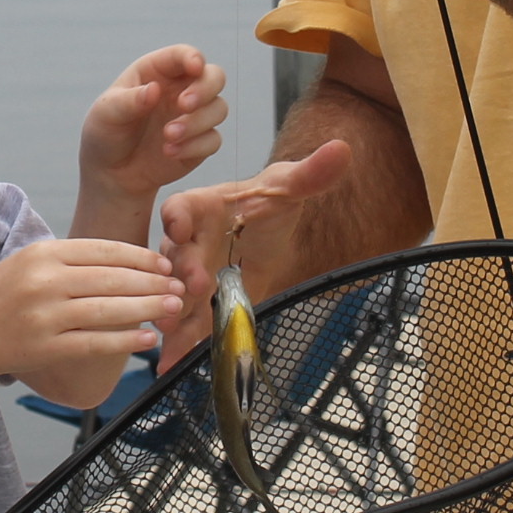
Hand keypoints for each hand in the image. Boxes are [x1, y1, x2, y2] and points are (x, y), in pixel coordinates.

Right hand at [0, 238, 181, 384]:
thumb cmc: (3, 298)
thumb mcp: (29, 263)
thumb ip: (70, 260)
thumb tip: (124, 261)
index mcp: (43, 254)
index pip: (102, 250)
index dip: (139, 257)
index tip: (164, 264)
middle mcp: (43, 281)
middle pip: (110, 279)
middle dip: (151, 283)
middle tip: (179, 286)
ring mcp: (44, 315)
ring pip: (107, 310)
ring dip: (146, 309)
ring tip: (171, 308)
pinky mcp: (46, 347)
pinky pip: (94, 343)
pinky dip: (124, 341)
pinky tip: (147, 338)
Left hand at [77, 46, 228, 207]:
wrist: (112, 173)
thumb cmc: (106, 133)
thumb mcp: (107, 113)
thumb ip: (129, 101)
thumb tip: (154, 89)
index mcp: (157, 72)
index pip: (182, 55)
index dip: (193, 57)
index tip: (195, 67)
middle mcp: (180, 89)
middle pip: (214, 76)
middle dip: (205, 88)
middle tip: (183, 105)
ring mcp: (193, 115)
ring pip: (218, 108)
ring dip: (197, 122)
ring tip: (168, 136)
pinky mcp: (200, 142)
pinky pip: (213, 139)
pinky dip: (195, 146)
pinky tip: (170, 152)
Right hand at [154, 143, 355, 359]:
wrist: (268, 235)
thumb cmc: (269, 204)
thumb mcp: (289, 187)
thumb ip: (310, 173)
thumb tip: (342, 148)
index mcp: (200, 207)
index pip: (180, 208)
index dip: (177, 217)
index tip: (179, 225)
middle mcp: (187, 241)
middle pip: (176, 255)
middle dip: (183, 271)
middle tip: (195, 285)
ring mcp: (190, 275)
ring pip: (176, 292)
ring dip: (173, 309)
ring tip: (172, 328)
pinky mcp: (199, 305)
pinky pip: (186, 323)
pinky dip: (178, 344)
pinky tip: (170, 365)